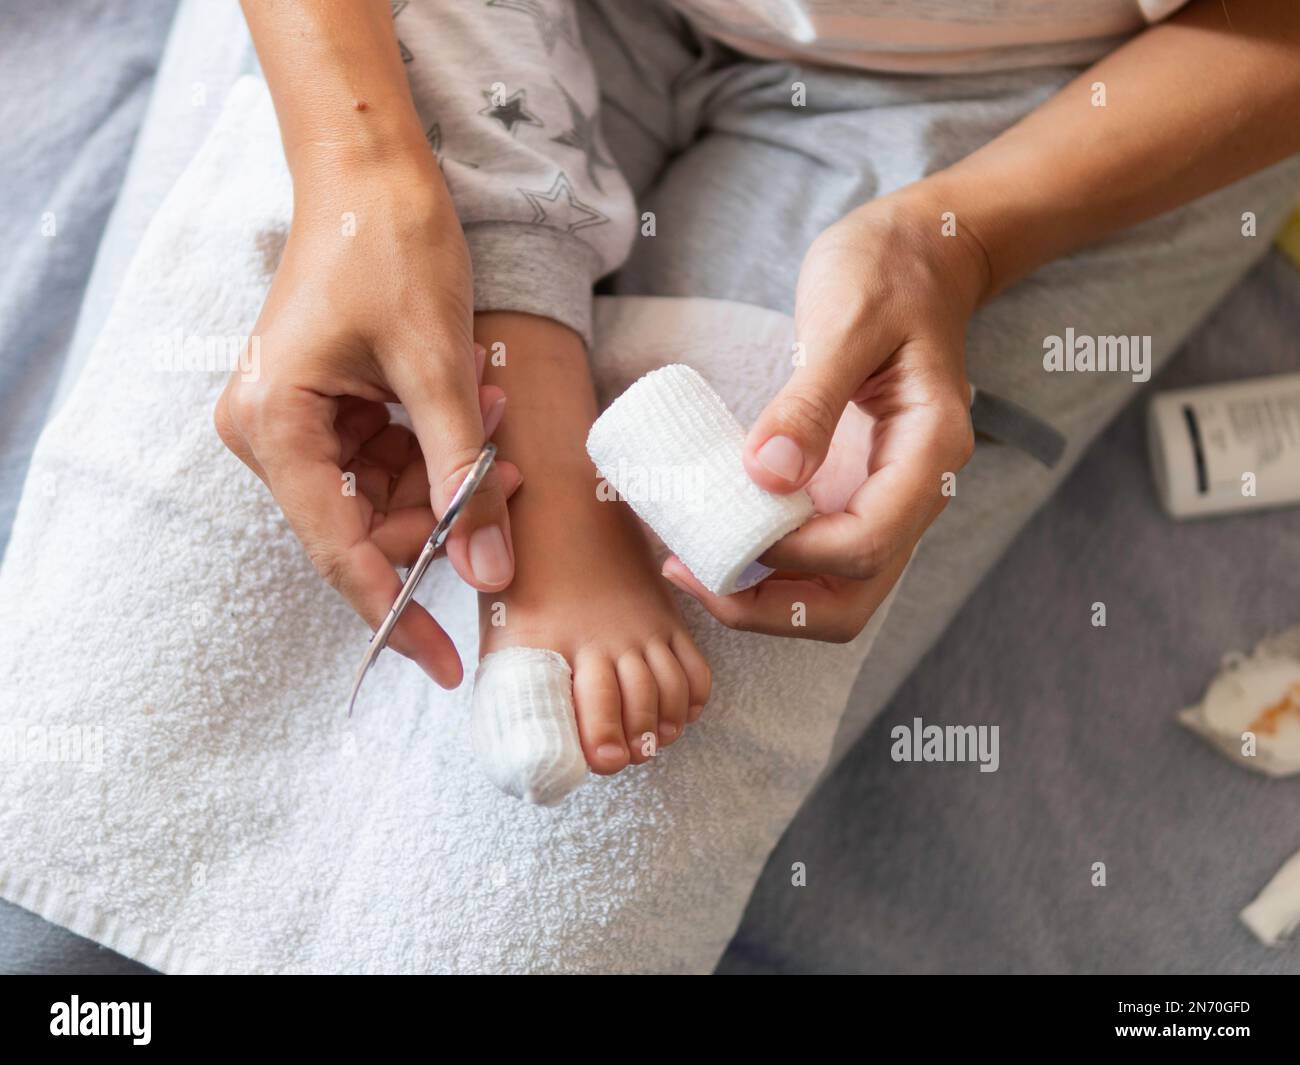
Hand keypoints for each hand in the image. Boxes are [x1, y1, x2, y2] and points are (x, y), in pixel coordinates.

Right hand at [215, 160, 517, 686]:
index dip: (399, 614)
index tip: (451, 665)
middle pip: (366, 529)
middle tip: (510, 486)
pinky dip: (440, 445)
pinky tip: (476, 402)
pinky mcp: (328, 409)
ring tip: (493, 412)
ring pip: (388, 496)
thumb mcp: (439, 368)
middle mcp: (272, 434)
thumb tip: (489, 570)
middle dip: (446, 516)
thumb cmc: (391, 244)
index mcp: (275, 429)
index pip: (341, 554)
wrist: (370, 167)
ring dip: (451, 472)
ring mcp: (298, 422)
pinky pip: (391, 458)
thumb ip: (464, 473)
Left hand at [663, 183, 987, 641]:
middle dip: (773, 607)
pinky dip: (770, 564)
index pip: (866, 544)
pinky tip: (718, 538)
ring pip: (837, 591)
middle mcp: (918, 492)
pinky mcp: (857, 489)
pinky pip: (818, 555)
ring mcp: (889, 498)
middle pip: (854, 597)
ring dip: (767, 597)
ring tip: (694, 566)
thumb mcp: (844, 320)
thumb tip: (765, 477)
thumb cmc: (889, 271)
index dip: (791, 555)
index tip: (721, 527)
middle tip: (694, 576)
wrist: (923, 250)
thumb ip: (809, 402)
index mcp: (930, 453)